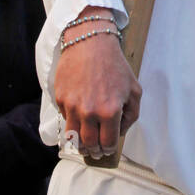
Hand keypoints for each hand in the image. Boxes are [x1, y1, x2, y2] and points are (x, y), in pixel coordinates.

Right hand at [55, 13, 141, 159]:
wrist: (90, 43)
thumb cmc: (114, 65)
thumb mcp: (134, 90)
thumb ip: (131, 115)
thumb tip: (120, 132)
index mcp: (109, 111)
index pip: (108, 143)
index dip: (109, 149)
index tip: (108, 148)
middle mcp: (89, 112)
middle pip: (89, 144)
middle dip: (94, 151)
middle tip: (96, 151)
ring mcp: (72, 106)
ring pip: (73, 137)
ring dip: (80, 144)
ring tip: (84, 144)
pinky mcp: (60, 99)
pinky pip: (65, 118)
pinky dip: (72, 122)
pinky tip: (79, 116)